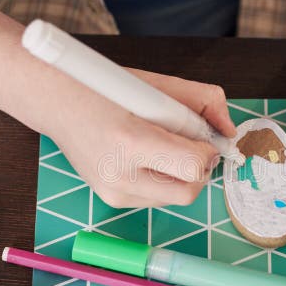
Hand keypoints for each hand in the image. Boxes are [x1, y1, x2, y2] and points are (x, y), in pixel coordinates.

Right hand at [48, 69, 235, 207]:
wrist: (56, 102)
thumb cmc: (107, 88)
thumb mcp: (159, 84)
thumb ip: (205, 102)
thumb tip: (229, 133)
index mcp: (130, 142)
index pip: (193, 167)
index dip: (207, 151)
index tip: (203, 137)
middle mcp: (120, 176)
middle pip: (190, 191)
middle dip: (200, 168)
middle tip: (190, 143)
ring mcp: (114, 193)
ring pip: (176, 198)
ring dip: (182, 175)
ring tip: (162, 145)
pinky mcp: (112, 201)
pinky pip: (157, 198)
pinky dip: (163, 179)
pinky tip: (146, 157)